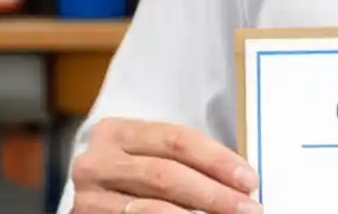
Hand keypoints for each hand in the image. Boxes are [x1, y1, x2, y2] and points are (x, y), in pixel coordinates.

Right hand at [70, 117, 260, 213]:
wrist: (95, 193)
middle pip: (166, 174)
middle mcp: (97, 162)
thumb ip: (188, 160)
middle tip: (248, 207)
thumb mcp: (152, 153)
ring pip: (151, 208)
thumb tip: (240, 181)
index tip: (249, 179)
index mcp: (117, 131)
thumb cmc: (135, 171)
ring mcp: (88, 197)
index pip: (177, 140)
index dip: (217, 160)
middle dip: (213, 193)